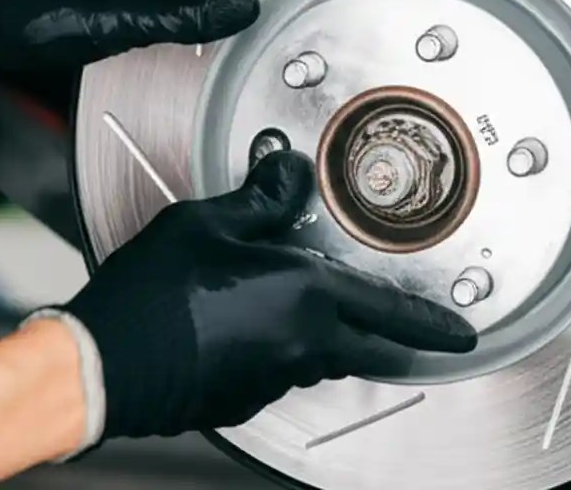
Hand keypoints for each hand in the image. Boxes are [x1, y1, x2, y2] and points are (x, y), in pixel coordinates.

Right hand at [62, 151, 477, 440]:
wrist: (107, 363)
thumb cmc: (153, 295)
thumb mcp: (209, 223)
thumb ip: (260, 200)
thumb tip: (288, 172)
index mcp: (307, 296)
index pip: (395, 311)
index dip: (436, 321)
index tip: (463, 330)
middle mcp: (303, 344)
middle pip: (372, 347)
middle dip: (396, 338)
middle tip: (414, 330)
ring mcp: (276, 377)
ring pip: (329, 359)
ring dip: (336, 338)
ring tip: (318, 312)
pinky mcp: (247, 398)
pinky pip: (287, 372)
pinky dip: (290, 352)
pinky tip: (260, 331)